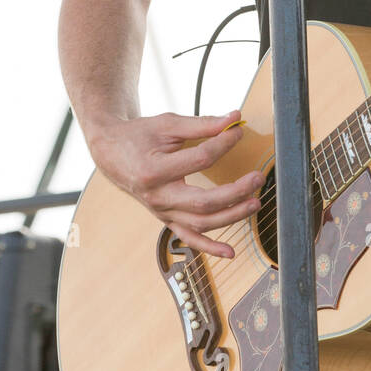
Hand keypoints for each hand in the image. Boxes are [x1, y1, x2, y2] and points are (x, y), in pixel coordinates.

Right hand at [90, 110, 262, 257]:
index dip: (224, 144)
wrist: (113, 154)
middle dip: (235, 192)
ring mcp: (162, 212)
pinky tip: (230, 251)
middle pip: (203, 202)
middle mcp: (157, 197)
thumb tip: (235, 119)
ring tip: (255, 203)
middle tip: (258, 177)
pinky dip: (210, 248)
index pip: (200, 159)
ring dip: (232, 216)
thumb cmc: (139, 136)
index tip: (238, 131)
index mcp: (154, 171)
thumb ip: (202, 124)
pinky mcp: (166, 219)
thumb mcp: (168, 124)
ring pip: (201, 223)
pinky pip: (189, 238)